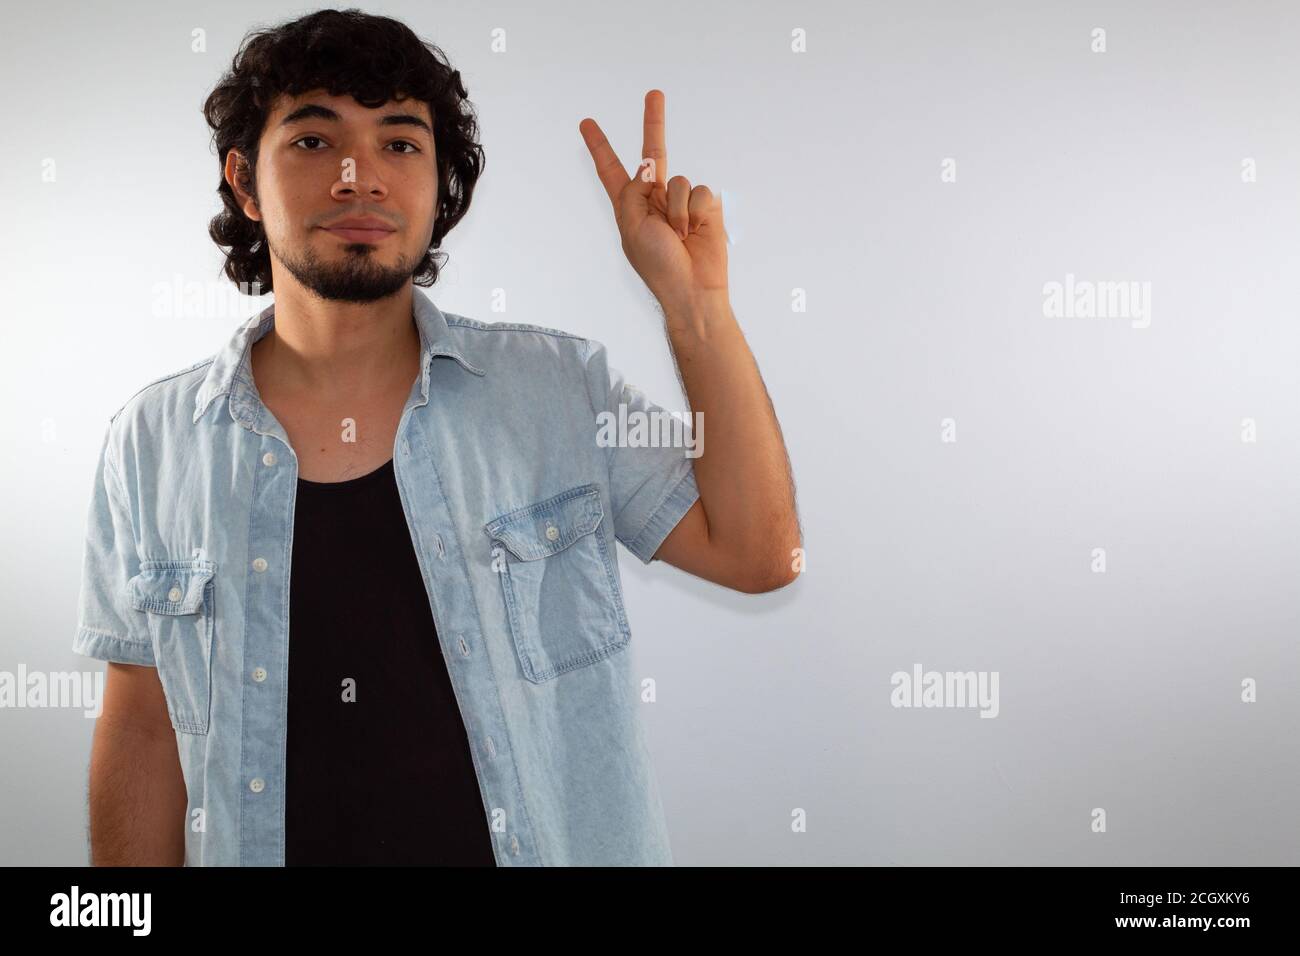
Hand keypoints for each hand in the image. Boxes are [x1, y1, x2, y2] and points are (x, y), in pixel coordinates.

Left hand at [579, 90, 728, 313]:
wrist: (693, 288)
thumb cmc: (658, 265)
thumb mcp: (632, 227)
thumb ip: (634, 192)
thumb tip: (649, 169)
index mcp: (630, 206)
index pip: (611, 170)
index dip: (599, 147)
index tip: (586, 124)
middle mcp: (655, 199)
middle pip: (654, 154)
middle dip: (654, 123)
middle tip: (654, 93)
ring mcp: (680, 203)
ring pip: (678, 181)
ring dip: (677, 210)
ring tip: (679, 235)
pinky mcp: (705, 207)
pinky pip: (699, 192)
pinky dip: (695, 212)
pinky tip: (695, 232)